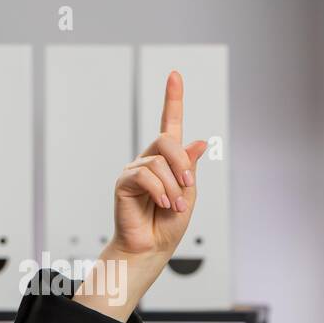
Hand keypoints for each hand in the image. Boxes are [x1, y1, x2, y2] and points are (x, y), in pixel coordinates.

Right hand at [112, 70, 207, 258]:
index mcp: (168, 160)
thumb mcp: (189, 192)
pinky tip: (162, 204)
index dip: (173, 99)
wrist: (153, 247)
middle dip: (181, 164)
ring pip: (158, 162)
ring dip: (173, 187)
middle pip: (166, 141)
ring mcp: (135, 169)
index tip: (175, 75)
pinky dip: (160, 191)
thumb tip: (199, 142)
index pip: (169, 123)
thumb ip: (189, 167)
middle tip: (187, 186)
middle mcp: (150, 160)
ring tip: (174, 205)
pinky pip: (145, 175)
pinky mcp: (124, 182)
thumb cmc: (170, 223)